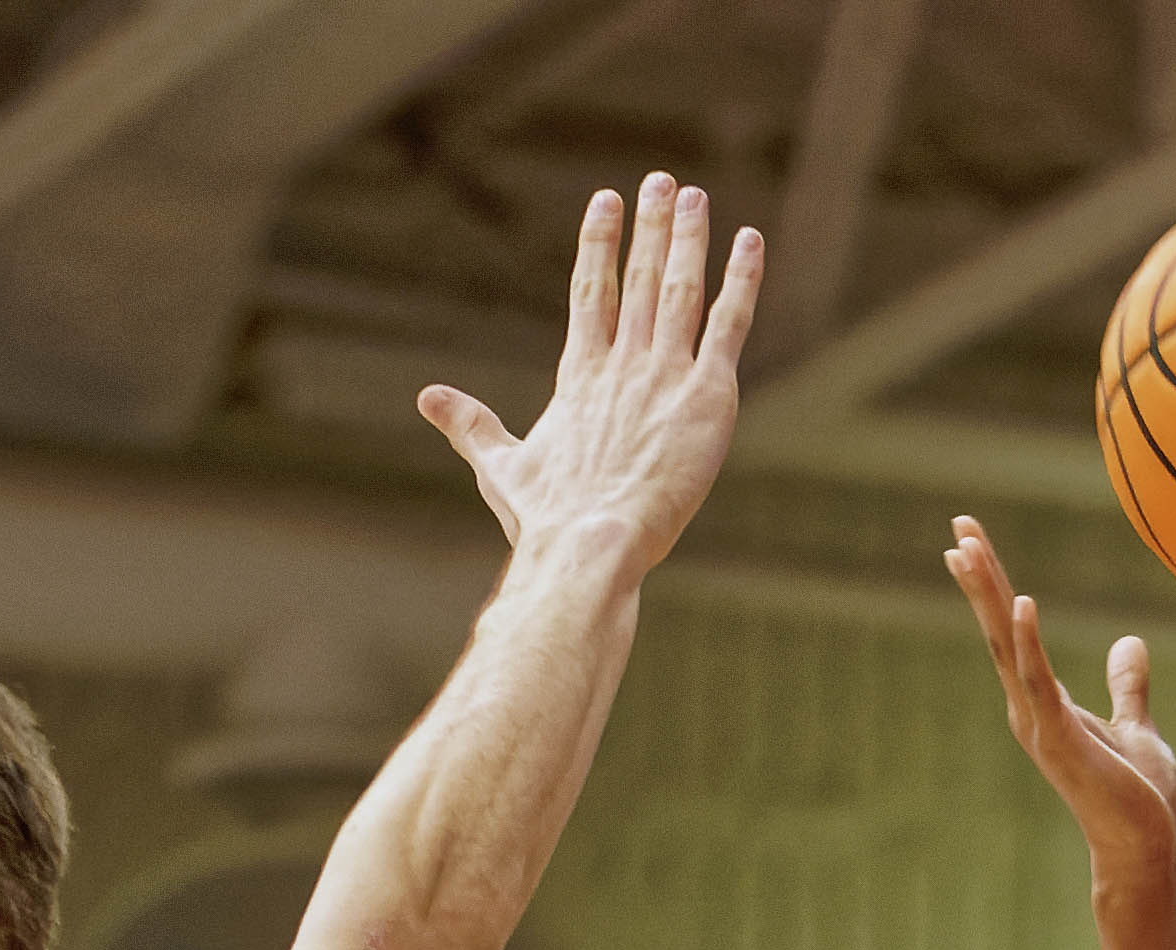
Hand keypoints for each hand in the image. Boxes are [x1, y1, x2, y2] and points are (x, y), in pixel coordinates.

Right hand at [421, 174, 760, 563]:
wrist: (591, 543)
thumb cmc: (547, 518)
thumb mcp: (500, 466)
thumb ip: (470, 425)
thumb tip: (426, 398)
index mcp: (579, 375)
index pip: (590, 292)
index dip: (599, 244)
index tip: (605, 201)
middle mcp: (623, 363)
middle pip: (639, 278)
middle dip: (650, 226)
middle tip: (660, 181)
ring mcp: (665, 375)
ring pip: (681, 289)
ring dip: (689, 239)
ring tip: (695, 196)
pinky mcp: (706, 396)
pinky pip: (729, 326)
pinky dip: (741, 282)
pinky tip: (749, 242)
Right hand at [945, 515, 1175, 866]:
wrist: (1144, 851)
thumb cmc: (1140, 799)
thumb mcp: (1136, 726)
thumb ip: (1126, 685)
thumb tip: (1128, 642)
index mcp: (1044, 703)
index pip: (1013, 633)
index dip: (994, 587)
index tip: (971, 543)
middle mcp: (1030, 710)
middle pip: (999, 630)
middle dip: (980, 577)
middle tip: (959, 526)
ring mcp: (1040, 725)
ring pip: (1007, 648)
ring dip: (988, 597)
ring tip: (967, 550)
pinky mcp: (1060, 740)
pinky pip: (1040, 681)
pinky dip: (1030, 641)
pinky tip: (1024, 601)